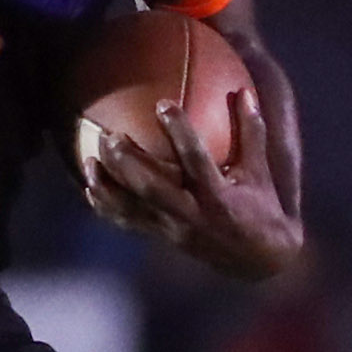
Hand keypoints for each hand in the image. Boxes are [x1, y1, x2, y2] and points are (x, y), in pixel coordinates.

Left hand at [84, 91, 302, 279]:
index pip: (196, 159)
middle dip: (127, 162)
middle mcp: (191, 213)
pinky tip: (89, 188)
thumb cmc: (262, 209)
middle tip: (110, 135)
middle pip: (151, 187)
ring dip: (108, 185)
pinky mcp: (161, 237)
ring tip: (88, 159)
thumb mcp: (260, 173)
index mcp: (218, 195)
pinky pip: (128, 222)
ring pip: (132, 208)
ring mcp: (172, 228)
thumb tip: (244, 91)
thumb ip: (251, 133)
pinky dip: (106, 207)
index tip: (162, 104)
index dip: (179, 132)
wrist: (257, 260)